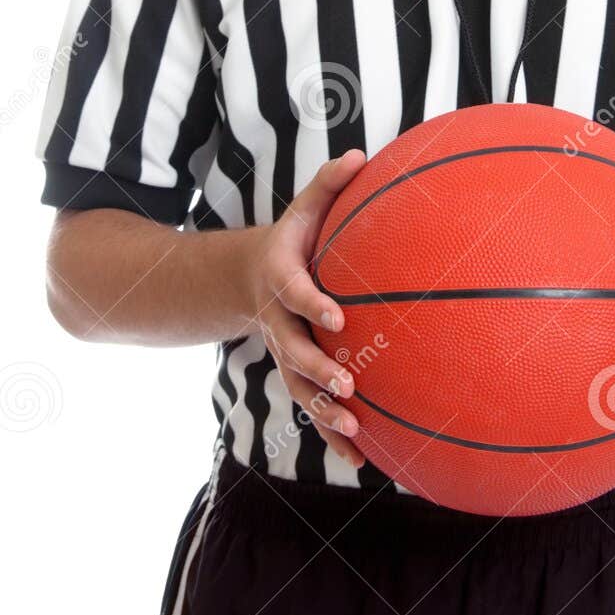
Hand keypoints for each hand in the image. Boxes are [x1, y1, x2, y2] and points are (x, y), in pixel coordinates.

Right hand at [247, 149, 367, 467]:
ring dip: (324, 412)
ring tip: (354, 430)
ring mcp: (285, 353)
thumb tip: (360, 155)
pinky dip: (333, 436)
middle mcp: (278, 322)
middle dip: (318, 370)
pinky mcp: (297, 375)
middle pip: (293, 351)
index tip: (339, 318)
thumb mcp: (304, 208)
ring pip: (299, 388)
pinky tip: (363, 460)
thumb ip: (328, 184)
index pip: (295, 293)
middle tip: (348, 385)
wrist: (252, 278)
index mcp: (281, 279)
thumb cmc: (293, 238)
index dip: (313, 305)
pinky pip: (312, 409)